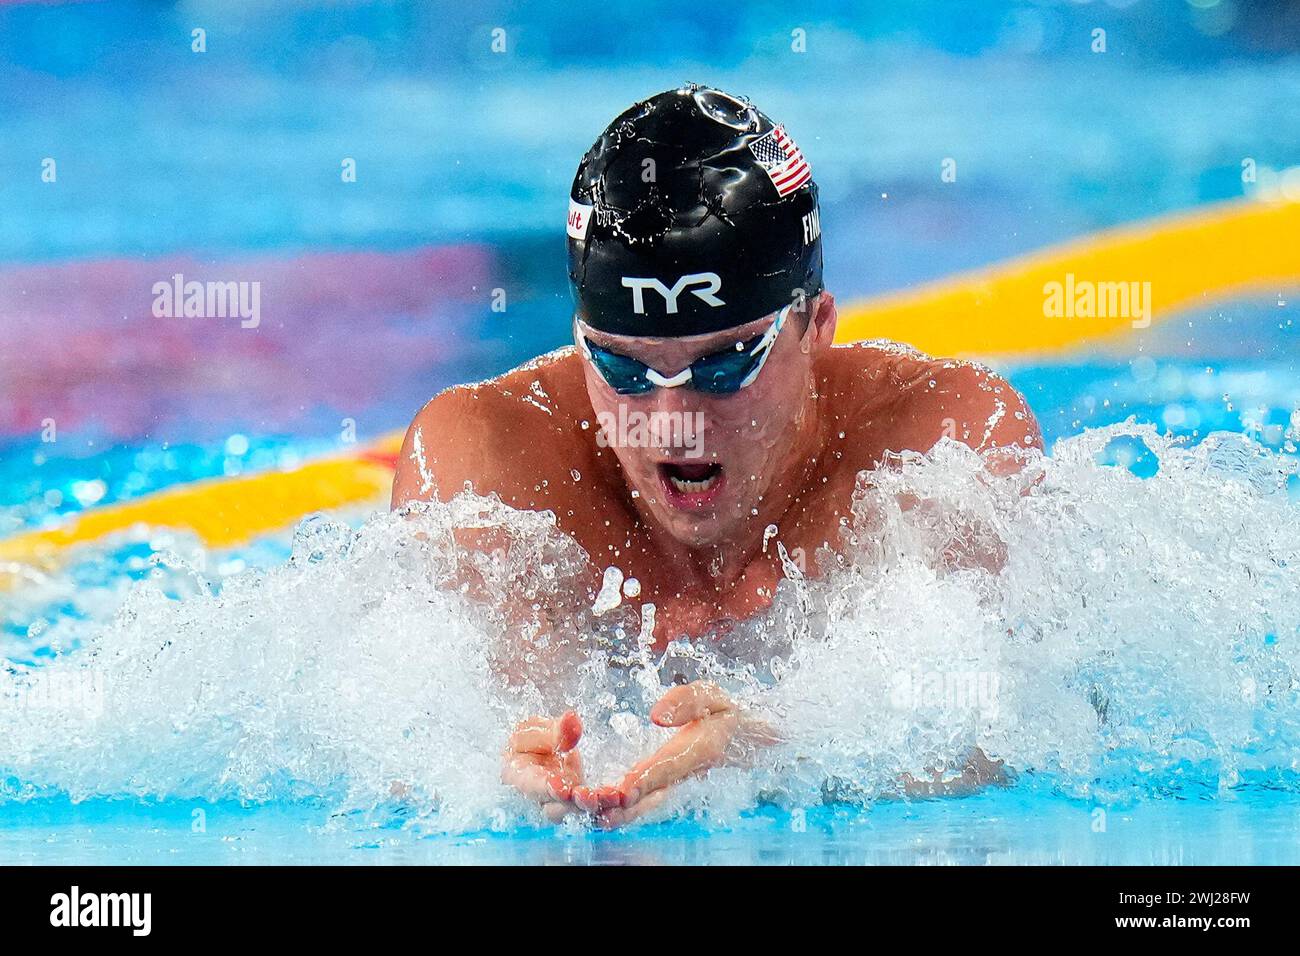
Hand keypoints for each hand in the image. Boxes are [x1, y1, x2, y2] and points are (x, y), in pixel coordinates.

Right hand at [501, 711, 619, 821]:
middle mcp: (539, 796)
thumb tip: (571, 720)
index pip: (531, 785)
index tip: (561, 787)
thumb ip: (555, 729)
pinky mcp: (577, 804)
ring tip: (611, 797)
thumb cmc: (533, 738)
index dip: (545, 788)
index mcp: (519, 775)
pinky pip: (590, 809)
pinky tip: (619, 799)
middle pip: (554, 808)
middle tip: (590, 797)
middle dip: (573, 804)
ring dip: (593, 806)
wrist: (542, 749)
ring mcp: (560, 803)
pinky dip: (604, 806)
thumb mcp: (537, 727)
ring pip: (574, 812)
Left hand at [596, 682, 775, 828]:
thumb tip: (656, 715)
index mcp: (699, 750)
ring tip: (596, 816)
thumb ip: (686, 701)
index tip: (623, 789)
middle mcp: (686, 771)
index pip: (669, 766)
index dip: (646, 779)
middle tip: (600, 810)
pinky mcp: (667, 784)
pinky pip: (647, 800)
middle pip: (656, 794)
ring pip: (649, 802)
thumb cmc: (724, 712)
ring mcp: (677, 782)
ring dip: (623, 811)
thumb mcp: (713, 695)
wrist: (743, 736)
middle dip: (628, 804)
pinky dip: (626, 809)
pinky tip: (603, 814)